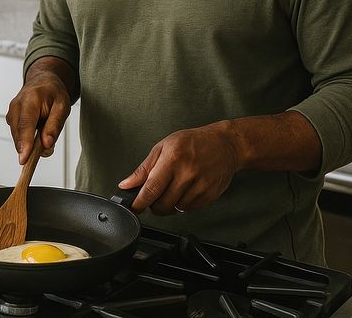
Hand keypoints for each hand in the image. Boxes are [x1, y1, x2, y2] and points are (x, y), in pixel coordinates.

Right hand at [6, 69, 71, 165]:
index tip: (24, 159)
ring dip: (31, 142)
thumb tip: (46, 144)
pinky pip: (18, 135)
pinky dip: (28, 139)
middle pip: (19, 134)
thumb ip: (55, 125)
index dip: (25, 143)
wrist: (42, 82)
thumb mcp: (63, 106)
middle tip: (48, 146)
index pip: (25, 124)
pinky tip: (37, 129)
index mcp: (30, 99)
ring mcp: (11, 112)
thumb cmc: (53, 93)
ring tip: (45, 130)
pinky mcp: (10, 119)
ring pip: (18, 137)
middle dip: (31, 147)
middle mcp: (16, 105)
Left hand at [118, 122, 241, 215]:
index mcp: (172, 159)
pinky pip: (190, 209)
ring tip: (173, 188)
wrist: (225, 144)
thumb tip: (127, 184)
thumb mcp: (163, 147)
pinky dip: (183, 204)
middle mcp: (187, 174)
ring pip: (176, 208)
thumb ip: (144, 168)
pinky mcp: (210, 195)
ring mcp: (200, 185)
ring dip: (169, 205)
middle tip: (154, 196)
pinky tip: (185, 191)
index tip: (134, 208)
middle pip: (163, 204)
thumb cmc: (193, 142)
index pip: (151, 189)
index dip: (140, 202)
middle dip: (153, 205)